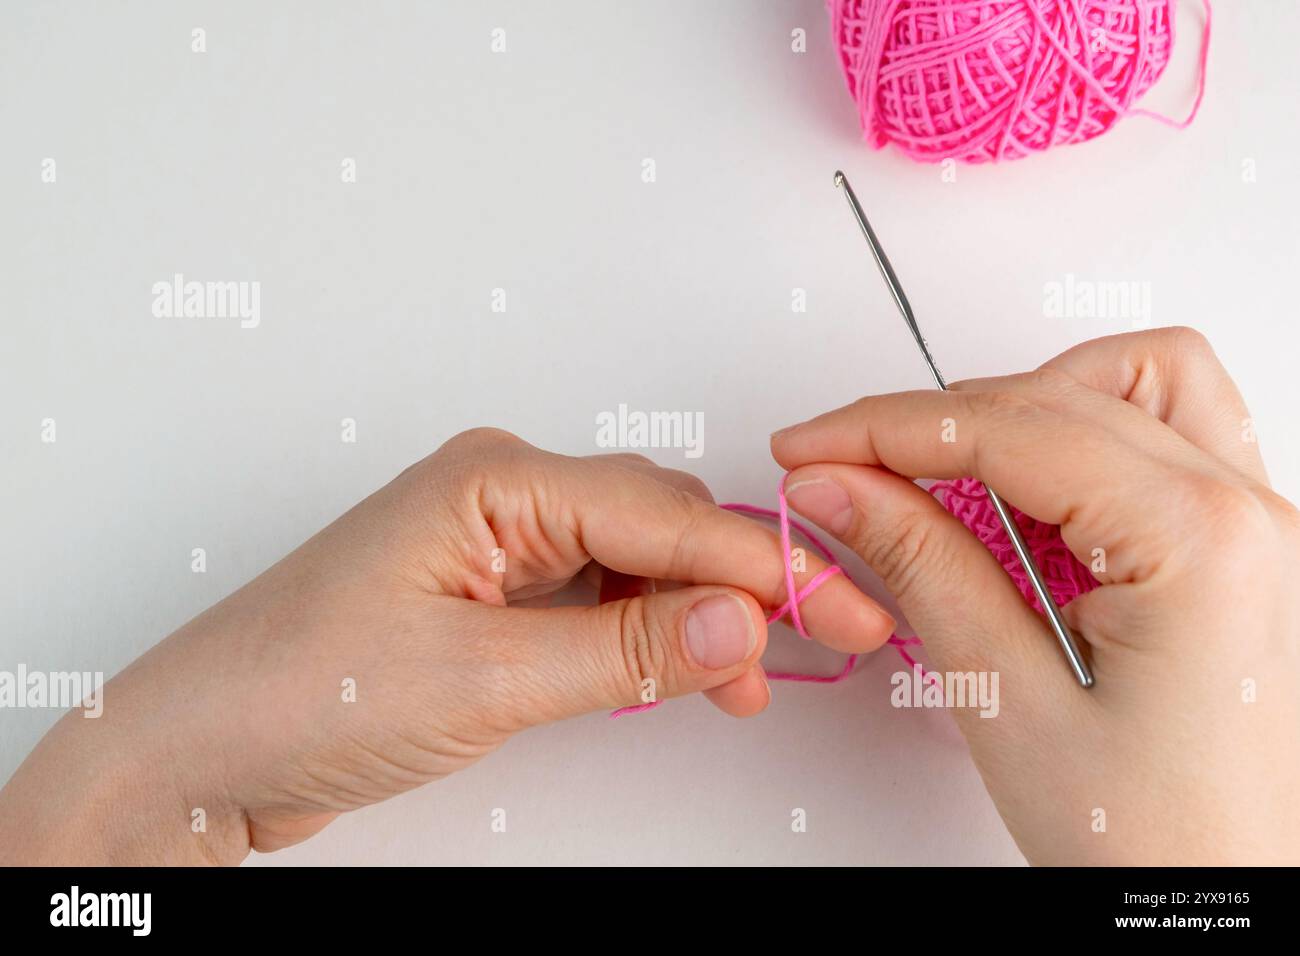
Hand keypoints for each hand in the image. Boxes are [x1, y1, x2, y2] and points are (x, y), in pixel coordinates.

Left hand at [0, 428, 892, 864]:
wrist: (195, 754)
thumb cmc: (298, 694)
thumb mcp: (483, 678)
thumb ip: (624, 648)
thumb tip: (741, 622)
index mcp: (495, 482)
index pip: (664, 514)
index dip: (764, 565)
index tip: (838, 607)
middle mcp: (500, 497)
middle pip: (660, 525)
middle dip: (744, 584)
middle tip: (827, 635)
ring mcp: (493, 546)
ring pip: (635, 563)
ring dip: (698, 615)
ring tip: (753, 676)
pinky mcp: (488, 595)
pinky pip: (595, 599)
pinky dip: (647, 635)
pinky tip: (683, 670)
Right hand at [772, 327, 1299, 864]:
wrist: (1229, 905)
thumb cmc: (1155, 843)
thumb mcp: (1009, 701)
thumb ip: (921, 566)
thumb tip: (841, 483)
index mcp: (1201, 543)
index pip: (1015, 426)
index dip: (890, 427)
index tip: (814, 447)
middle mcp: (1250, 515)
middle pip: (1066, 393)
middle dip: (942, 422)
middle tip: (851, 471)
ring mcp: (1258, 528)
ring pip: (1138, 385)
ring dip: (1031, 409)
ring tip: (952, 480)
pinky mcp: (1242, 550)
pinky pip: (1166, 440)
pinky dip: (1082, 444)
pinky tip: (1030, 505)